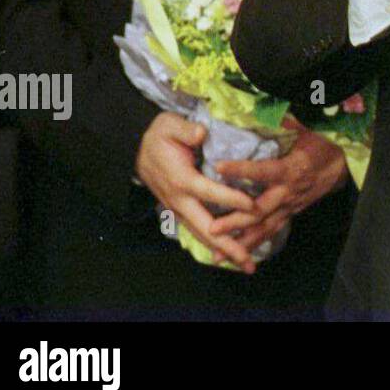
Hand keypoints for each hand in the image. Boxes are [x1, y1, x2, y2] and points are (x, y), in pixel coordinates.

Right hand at [135, 112, 259, 273]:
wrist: (135, 150)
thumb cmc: (158, 136)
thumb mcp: (169, 125)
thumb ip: (186, 131)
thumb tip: (201, 134)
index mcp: (181, 180)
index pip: (210, 193)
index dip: (232, 200)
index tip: (253, 207)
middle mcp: (180, 200)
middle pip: (206, 228)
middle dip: (228, 245)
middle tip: (249, 260)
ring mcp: (179, 209)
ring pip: (202, 235)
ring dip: (224, 251)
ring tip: (245, 264)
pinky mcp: (180, 211)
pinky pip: (198, 231)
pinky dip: (215, 244)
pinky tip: (231, 253)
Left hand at [210, 122, 348, 253]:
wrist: (345, 165)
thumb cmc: (325, 145)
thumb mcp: (309, 129)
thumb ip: (287, 122)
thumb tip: (266, 108)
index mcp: (291, 169)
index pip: (262, 171)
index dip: (241, 169)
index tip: (218, 166)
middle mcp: (288, 192)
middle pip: (259, 210)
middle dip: (235, 220)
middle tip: (212, 225)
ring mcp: (290, 206)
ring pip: (263, 227)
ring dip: (240, 240)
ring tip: (217, 250)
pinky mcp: (290, 213)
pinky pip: (271, 231)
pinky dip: (254, 243)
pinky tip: (237, 254)